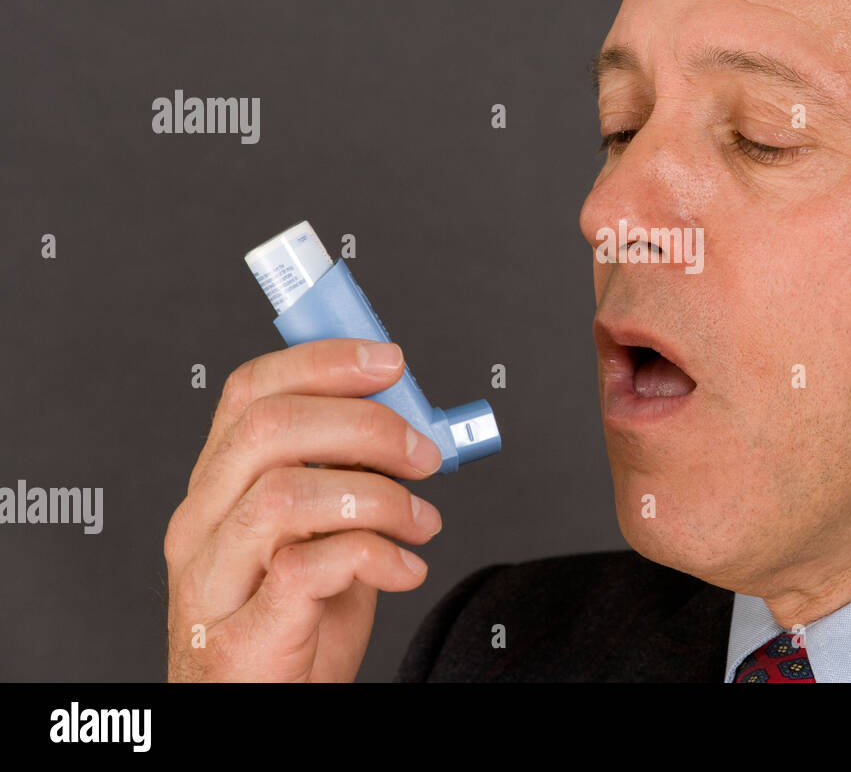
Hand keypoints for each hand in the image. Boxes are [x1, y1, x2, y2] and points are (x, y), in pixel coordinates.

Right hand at [164, 338, 442, 680]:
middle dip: (367, 424)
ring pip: (286, 494)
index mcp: (218, 486)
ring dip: (379, 497)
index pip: (250, 392)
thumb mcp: (322, 532)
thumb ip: (346, 477)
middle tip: (426, 454)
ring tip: (421, 522)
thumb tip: (409, 419)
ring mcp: (213, 581)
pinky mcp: (242, 635)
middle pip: (271, 429)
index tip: (389, 361)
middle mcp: (201, 524)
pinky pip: (310, 567)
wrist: (262, 712)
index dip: (321, 361)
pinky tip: (404, 570)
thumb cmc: (295, 623)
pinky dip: (376, 556)